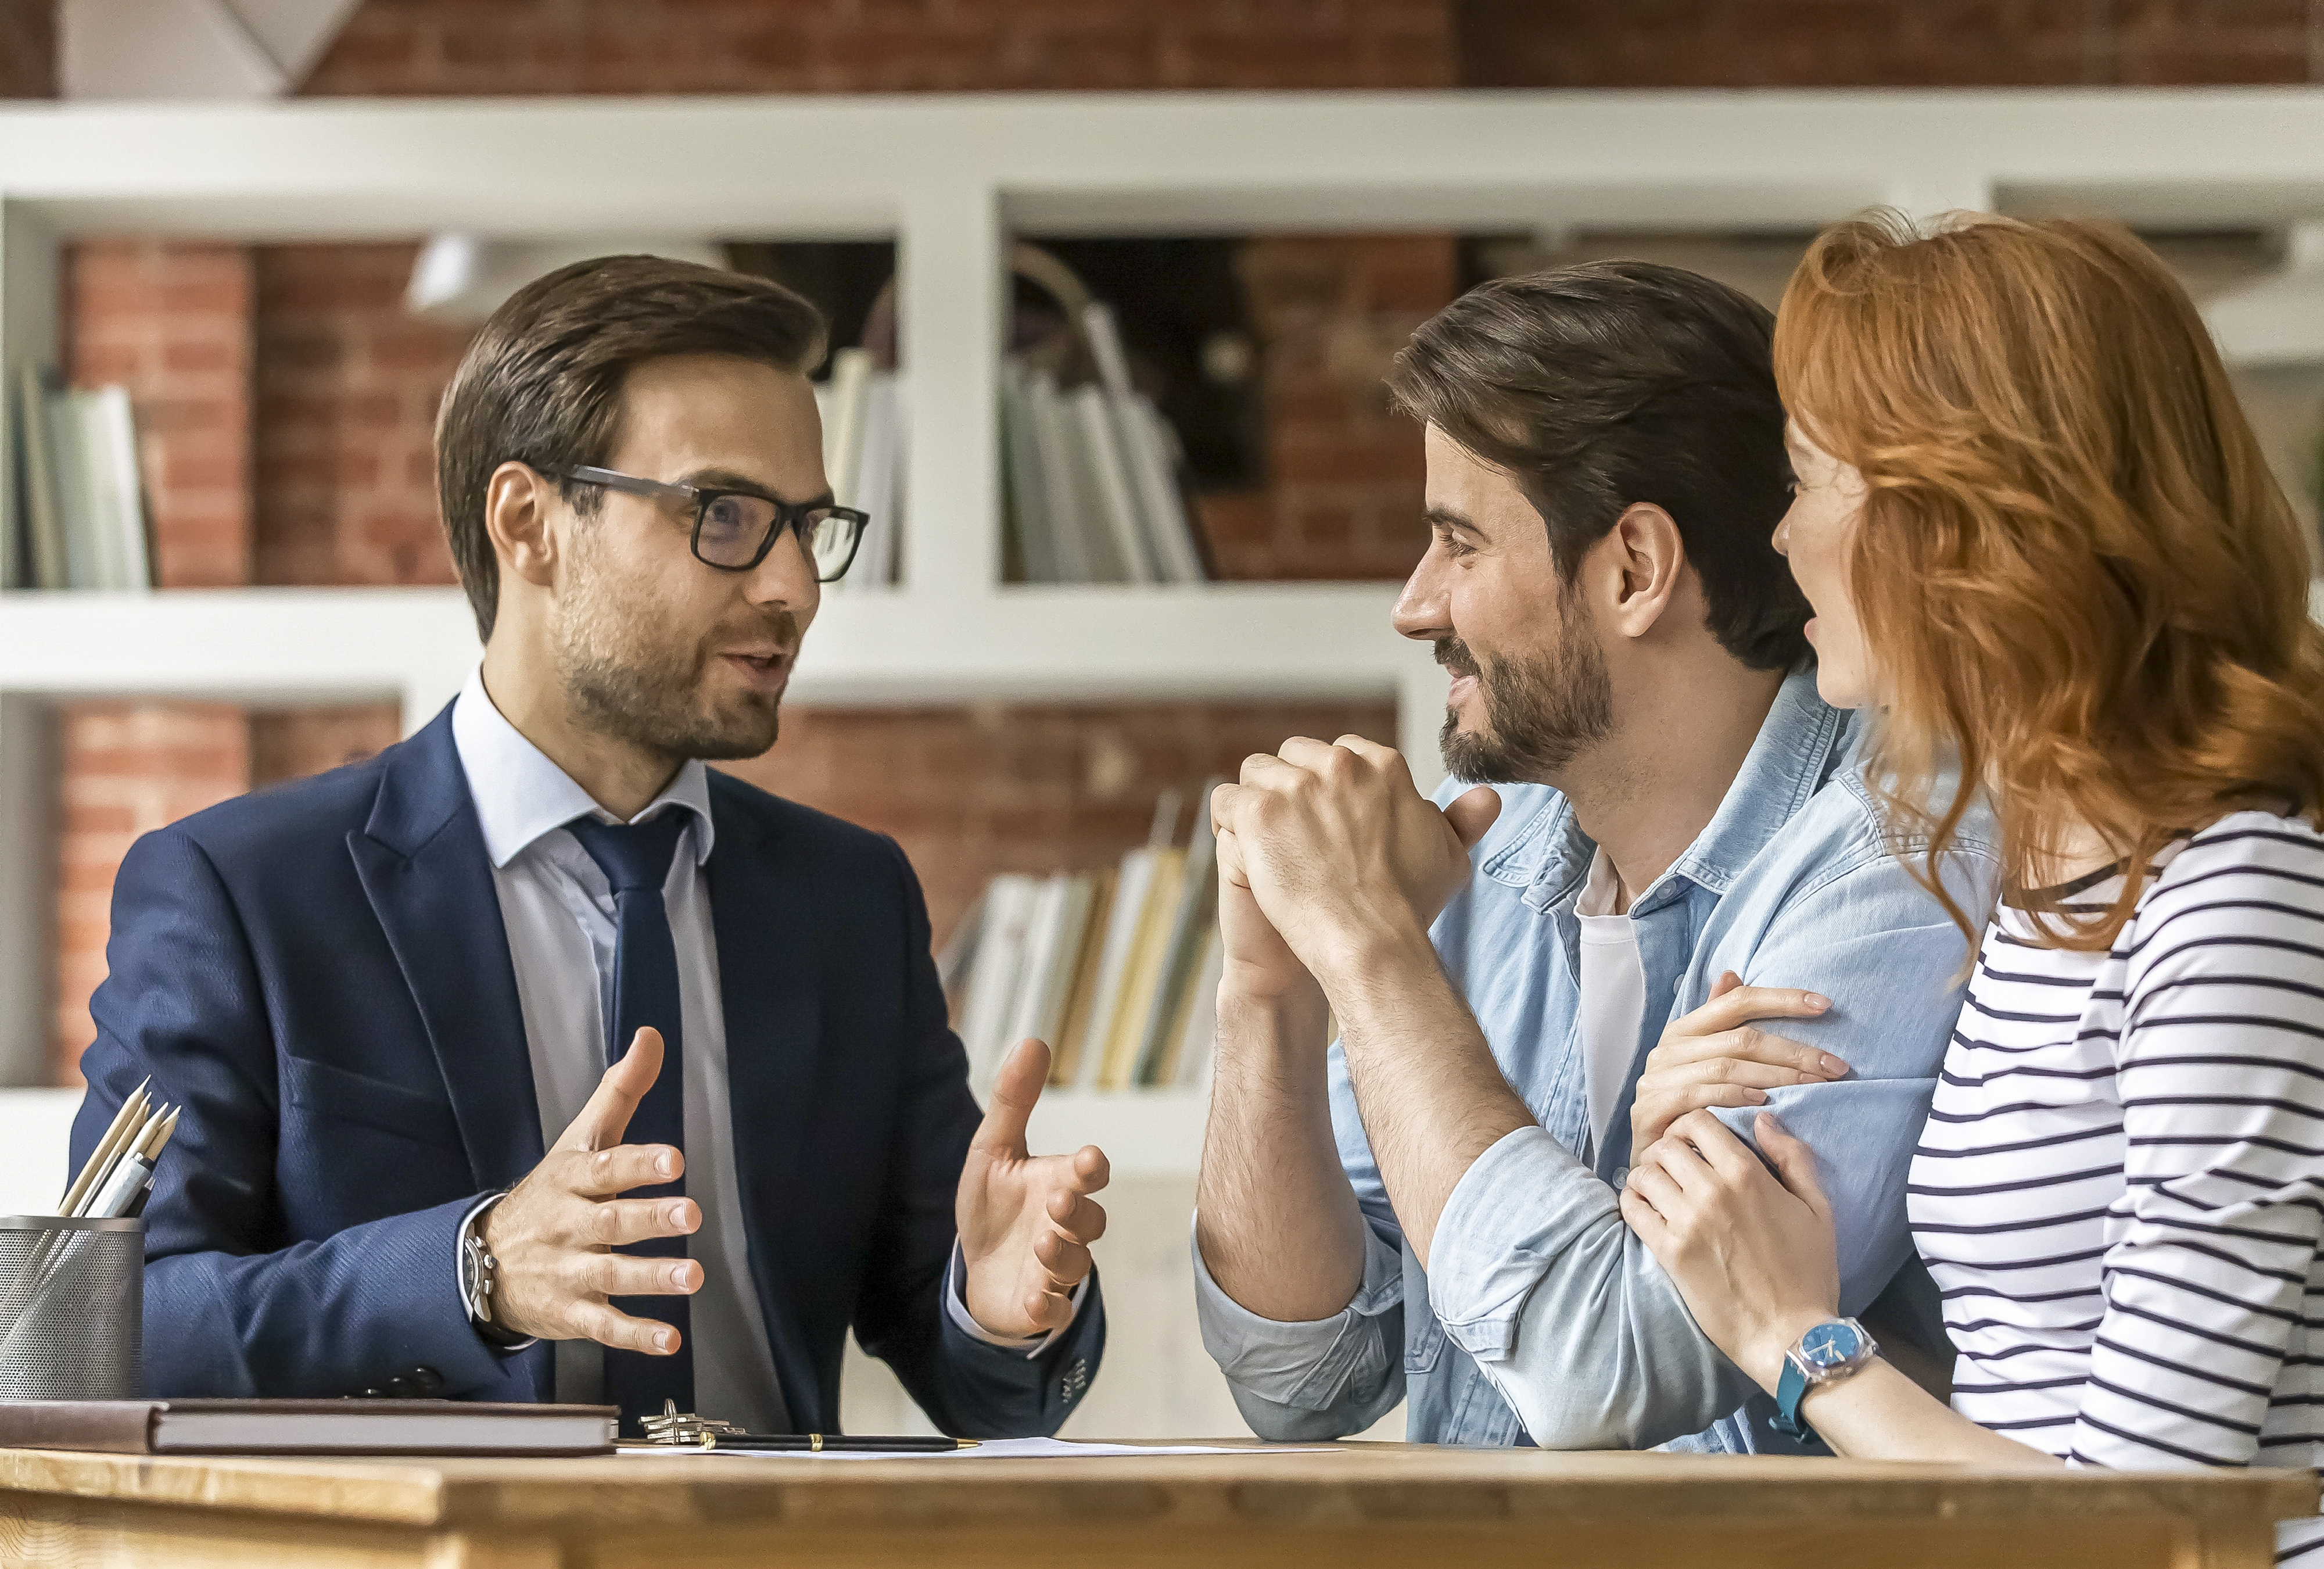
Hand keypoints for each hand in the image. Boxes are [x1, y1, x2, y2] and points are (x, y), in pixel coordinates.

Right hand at [483, 1027, 701, 1351]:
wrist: (484, 1260)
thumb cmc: (552, 1191)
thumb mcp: (579, 1139)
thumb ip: (620, 1091)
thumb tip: (651, 1035)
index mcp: (574, 1179)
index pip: (607, 1167)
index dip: (639, 1163)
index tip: (673, 1158)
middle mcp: (570, 1225)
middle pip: (611, 1221)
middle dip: (650, 1218)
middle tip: (690, 1213)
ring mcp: (569, 1271)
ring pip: (611, 1275)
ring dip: (652, 1277)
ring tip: (692, 1277)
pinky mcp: (571, 1312)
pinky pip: (604, 1325)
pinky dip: (636, 1336)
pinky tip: (670, 1339)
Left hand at [956, 1037, 1110, 1337]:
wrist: (977, 1268)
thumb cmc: (995, 1205)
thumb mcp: (992, 1150)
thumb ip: (1014, 1101)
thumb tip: (1034, 1039)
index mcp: (1059, 1184)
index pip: (1090, 1174)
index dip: (1091, 1168)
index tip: (1086, 1161)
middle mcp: (1066, 1226)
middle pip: (1092, 1221)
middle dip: (1078, 1212)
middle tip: (1057, 1203)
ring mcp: (1056, 1268)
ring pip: (1077, 1265)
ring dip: (1063, 1255)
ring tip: (1041, 1243)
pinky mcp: (1040, 1304)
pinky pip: (1054, 1310)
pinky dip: (1046, 1305)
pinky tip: (1032, 1298)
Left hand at [1209, 736, 1499, 984]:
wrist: (1370, 942)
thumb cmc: (1409, 906)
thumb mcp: (1448, 856)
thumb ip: (1462, 820)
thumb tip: (1488, 796)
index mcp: (1382, 763)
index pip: (1338, 754)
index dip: (1326, 789)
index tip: (1326, 825)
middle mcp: (1340, 764)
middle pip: (1293, 757)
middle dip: (1289, 790)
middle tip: (1294, 839)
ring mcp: (1296, 784)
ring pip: (1256, 774)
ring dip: (1257, 805)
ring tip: (1269, 849)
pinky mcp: (1259, 811)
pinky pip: (1226, 801)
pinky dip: (1229, 825)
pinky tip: (1247, 855)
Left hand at [1619, 1108, 1838, 1392]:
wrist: (1790, 1333)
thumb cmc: (1808, 1272)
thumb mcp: (1817, 1208)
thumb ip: (1793, 1157)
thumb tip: (1763, 1119)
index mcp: (1747, 1174)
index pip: (1697, 1122)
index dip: (1690, 1127)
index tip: (1694, 1143)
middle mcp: (1712, 1191)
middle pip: (1665, 1145)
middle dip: (1667, 1150)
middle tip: (1674, 1167)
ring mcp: (1687, 1222)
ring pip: (1644, 1173)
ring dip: (1647, 1175)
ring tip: (1659, 1188)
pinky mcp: (1669, 1252)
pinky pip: (1632, 1209)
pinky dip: (1632, 1202)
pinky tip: (1645, 1209)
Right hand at [1630, 971, 1846, 1150]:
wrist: (1651, 1163)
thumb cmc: (1685, 1111)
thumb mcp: (1700, 1063)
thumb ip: (1716, 1022)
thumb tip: (1730, 973)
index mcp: (1683, 1031)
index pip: (1736, 1001)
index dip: (1781, 999)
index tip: (1825, 1004)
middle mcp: (1667, 1049)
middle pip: (1741, 1038)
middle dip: (1794, 1050)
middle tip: (1836, 1065)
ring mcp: (1656, 1079)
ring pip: (1726, 1066)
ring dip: (1777, 1076)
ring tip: (1816, 1085)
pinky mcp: (1650, 1109)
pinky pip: (1699, 1096)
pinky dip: (1734, 1096)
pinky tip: (1764, 1101)